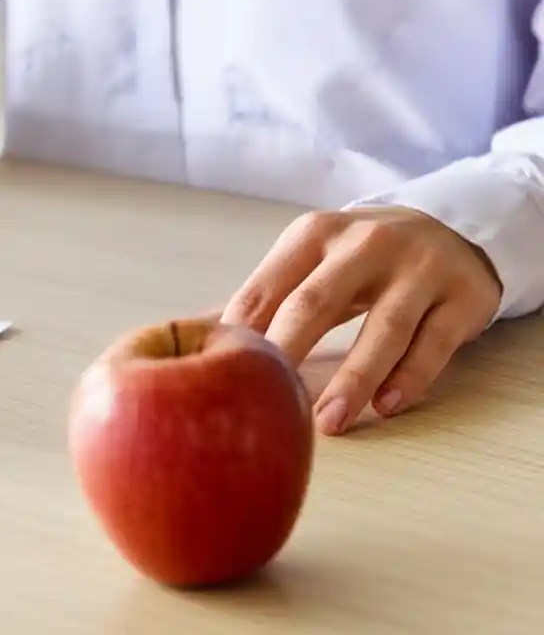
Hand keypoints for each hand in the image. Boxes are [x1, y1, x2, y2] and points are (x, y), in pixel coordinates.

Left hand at [220, 207, 500, 435]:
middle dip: (288, 351)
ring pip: (384, 328)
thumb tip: (190, 334)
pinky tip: (386, 407)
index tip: (222, 375)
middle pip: (317, 303)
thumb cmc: (359, 258)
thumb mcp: (311, 259)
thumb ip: (263, 298)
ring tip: (329, 423)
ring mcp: (418, 269)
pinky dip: (409, 378)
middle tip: (265, 398)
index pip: (266, 288)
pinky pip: (432, 344)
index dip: (242, 333)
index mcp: (314, 235)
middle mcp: (365, 244)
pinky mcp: (461, 296)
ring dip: (354, 379)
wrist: (453, 227)